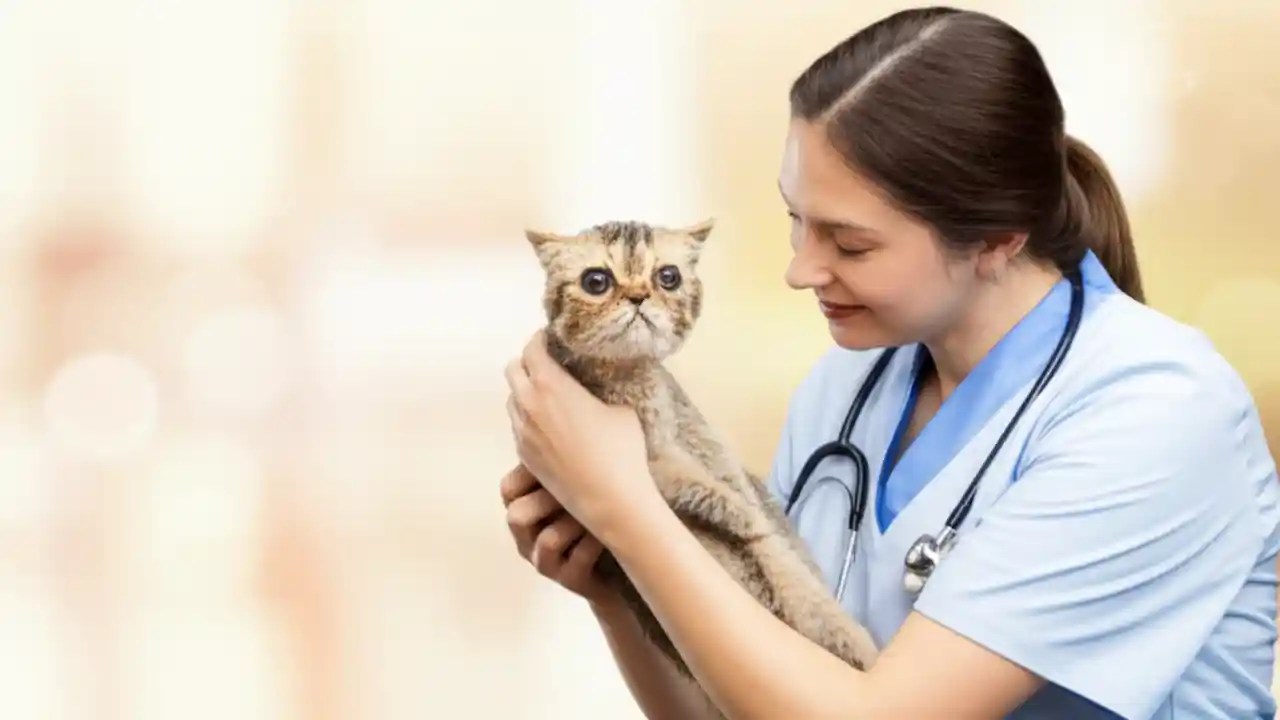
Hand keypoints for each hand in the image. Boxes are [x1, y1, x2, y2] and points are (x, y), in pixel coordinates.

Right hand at [501, 464, 612, 603]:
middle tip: (577, 489)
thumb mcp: (583, 477)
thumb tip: (584, 410)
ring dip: (575, 522)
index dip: (531, 472)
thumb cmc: (601, 508)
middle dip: (549, 497)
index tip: (564, 462)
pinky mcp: (570, 580)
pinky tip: (609, 532)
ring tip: (598, 513)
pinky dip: (593, 543)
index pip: (508, 488)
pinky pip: (575, 562)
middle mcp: (528, 537)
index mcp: (526, 507)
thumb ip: (571, 451)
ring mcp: (546, 561)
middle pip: (517, 514)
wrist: (625, 558)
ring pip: (547, 539)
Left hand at [503, 330, 660, 540]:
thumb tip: (599, 387)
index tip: (552, 339)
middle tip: (547, 364)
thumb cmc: (621, 450)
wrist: (609, 498)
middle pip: (513, 369)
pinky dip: (528, 418)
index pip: (532, 348)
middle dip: (528, 362)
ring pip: (512, 399)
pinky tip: (550, 426)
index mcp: (550, 384)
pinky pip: (518, 426)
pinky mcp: (523, 455)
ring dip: (525, 391)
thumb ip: (599, 391)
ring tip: (548, 396)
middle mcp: (529, 404)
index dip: (541, 339)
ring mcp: (522, 431)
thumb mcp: (620, 409)